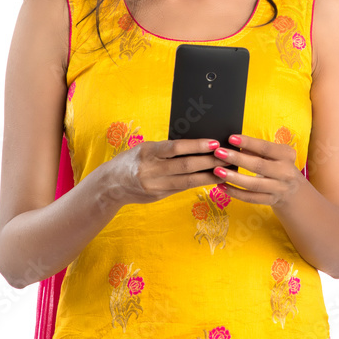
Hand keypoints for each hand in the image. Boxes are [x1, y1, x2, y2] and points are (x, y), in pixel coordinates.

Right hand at [104, 138, 221, 206]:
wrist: (110, 184)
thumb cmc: (131, 160)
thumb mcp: (144, 149)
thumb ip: (165, 149)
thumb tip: (196, 145)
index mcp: (147, 152)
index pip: (176, 147)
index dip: (197, 145)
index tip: (215, 142)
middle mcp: (150, 169)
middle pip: (185, 165)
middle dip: (209, 161)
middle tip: (227, 157)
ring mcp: (154, 185)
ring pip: (187, 181)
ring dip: (208, 175)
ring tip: (225, 170)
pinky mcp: (158, 196)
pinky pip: (182, 188)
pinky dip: (198, 183)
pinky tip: (211, 179)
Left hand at [211, 134, 303, 207]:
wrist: (293, 190)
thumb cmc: (278, 165)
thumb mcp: (274, 154)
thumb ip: (256, 149)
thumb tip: (234, 143)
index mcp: (286, 155)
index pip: (265, 148)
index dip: (248, 143)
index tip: (231, 138)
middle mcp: (285, 172)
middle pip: (259, 166)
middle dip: (237, 159)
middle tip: (218, 153)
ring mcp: (279, 189)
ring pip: (253, 185)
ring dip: (233, 178)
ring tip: (217, 171)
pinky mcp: (271, 200)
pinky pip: (250, 198)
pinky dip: (235, 193)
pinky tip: (221, 186)